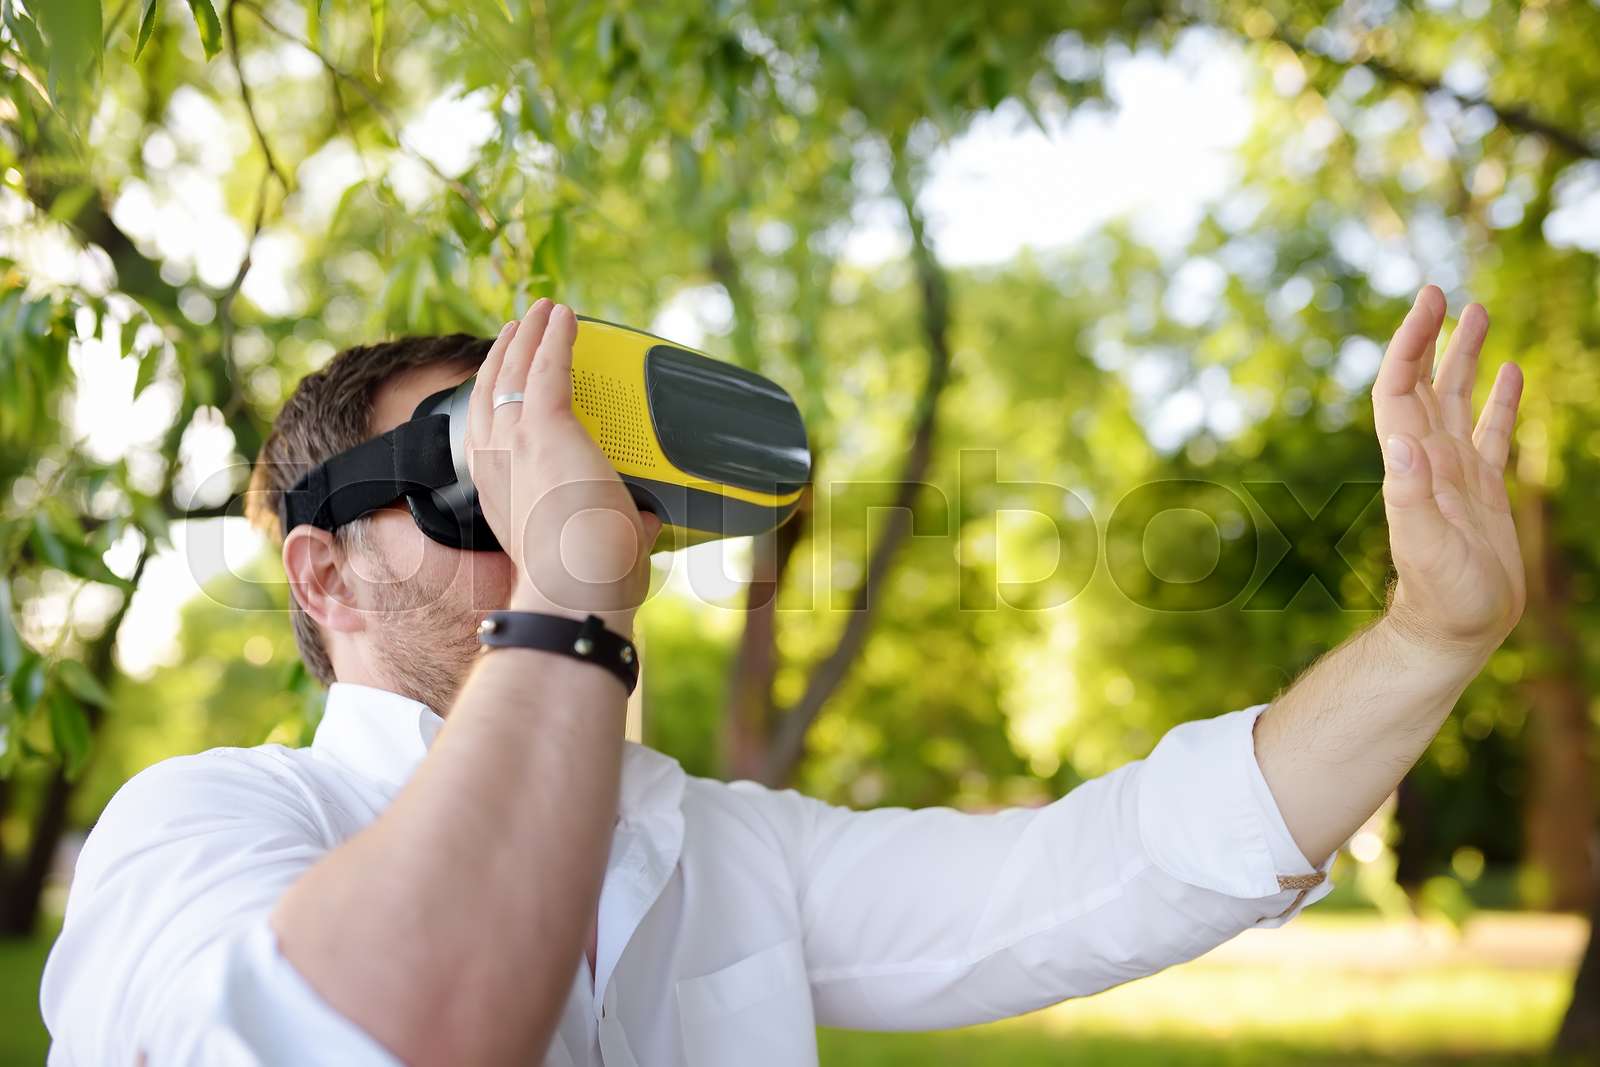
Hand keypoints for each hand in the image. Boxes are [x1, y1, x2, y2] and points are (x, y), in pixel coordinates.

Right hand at [465, 300, 661, 633]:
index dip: (495, 401)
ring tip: (540, 312)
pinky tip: (565, 315)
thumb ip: (621, 526)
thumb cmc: (585, 585)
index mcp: (499, 494)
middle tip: (519, 328)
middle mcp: (495, 464)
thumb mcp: (593, 546)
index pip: (487, 433)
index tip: (509, 380)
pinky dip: (555, 337)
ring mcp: (513, 443)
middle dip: (505, 355)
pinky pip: (548, 367)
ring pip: (513, 371)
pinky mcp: (544, 428)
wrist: (574, 593)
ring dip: (527, 336)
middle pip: (491, 392)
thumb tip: (649, 521)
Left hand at [1373, 285, 1524, 662]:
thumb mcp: (1426, 545)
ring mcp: (1455, 472)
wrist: (1454, 631)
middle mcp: (1428, 459)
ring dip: (1465, 357)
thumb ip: (1412, 497)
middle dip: (1432, 337)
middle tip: (1440, 291)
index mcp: (1410, 462)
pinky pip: (1492, 432)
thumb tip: (1402, 442)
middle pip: (1426, 382)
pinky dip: (1499, 400)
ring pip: (1459, 399)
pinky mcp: (1483, 490)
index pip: (1401, 387)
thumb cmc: (1441, 596)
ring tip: (1478, 312)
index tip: (1428, 301)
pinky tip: (1510, 371)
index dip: (1410, 342)